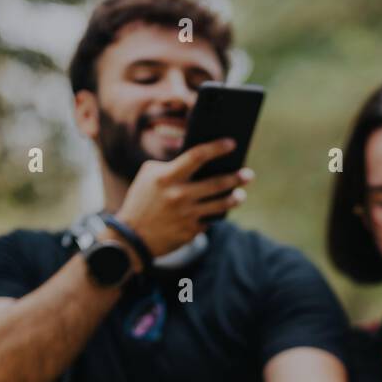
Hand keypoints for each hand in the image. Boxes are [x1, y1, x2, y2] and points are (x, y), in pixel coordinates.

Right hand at [115, 139, 252, 257]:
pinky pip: (211, 220)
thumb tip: (197, 159)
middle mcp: (179, 195)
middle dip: (237, 178)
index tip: (232, 144)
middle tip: (249, 174)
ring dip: (235, 198)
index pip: (197, 156)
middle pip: (217, 183)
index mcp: (167, 177)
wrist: (132, 237)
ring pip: (221, 205)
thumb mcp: (148, 175)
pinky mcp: (190, 231)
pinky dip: (217, 215)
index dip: (217, 148)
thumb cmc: (141, 200)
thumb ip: (171, 165)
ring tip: (240, 194)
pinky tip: (221, 210)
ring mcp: (186, 215)